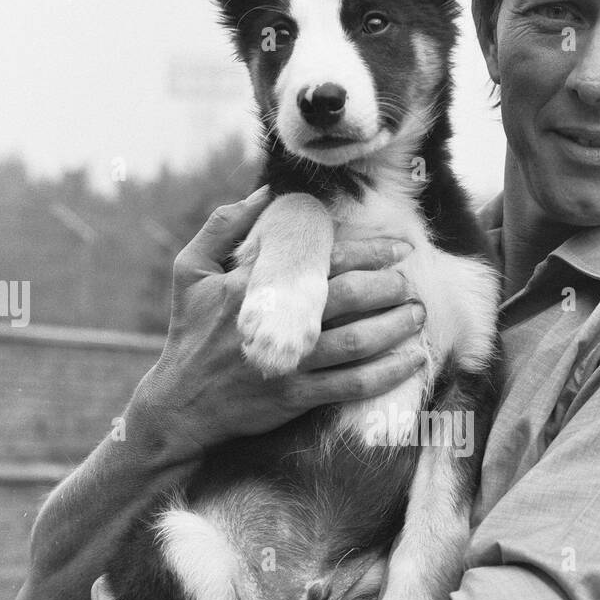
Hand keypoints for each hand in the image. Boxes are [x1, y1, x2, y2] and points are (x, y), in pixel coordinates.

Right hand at [128, 188, 426, 460]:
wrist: (181, 405)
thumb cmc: (188, 334)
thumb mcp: (190, 271)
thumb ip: (223, 226)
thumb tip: (264, 193)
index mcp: (252, 284)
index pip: (321, 259)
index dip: (368, 251)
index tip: (399, 248)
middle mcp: (274, 321)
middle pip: (347, 296)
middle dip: (389, 286)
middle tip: (412, 282)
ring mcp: (287, 361)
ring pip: (356, 340)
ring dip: (395, 326)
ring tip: (418, 315)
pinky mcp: (295, 396)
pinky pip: (351, 384)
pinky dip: (387, 372)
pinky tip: (412, 361)